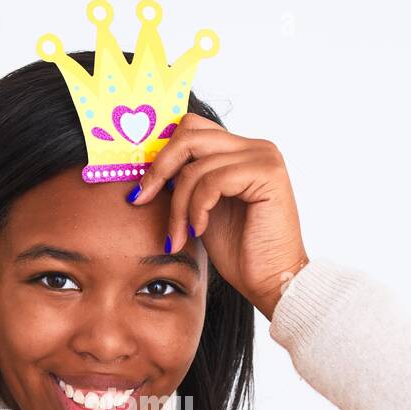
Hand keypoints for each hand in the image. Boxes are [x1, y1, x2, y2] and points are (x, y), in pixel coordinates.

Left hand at [128, 112, 309, 319]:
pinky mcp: (267, 173)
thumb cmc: (239, 252)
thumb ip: (186, 182)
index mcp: (240, 150)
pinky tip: (200, 230)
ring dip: (178, 205)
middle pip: (189, 134)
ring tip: (177, 235)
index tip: (141, 190)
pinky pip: (212, 181)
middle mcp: (254, 146)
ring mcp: (263, 157)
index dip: (161, 155)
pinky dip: (197, 208)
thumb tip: (148, 168)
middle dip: (159, 170)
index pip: (191, 129)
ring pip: (196, 165)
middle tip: (142, 200)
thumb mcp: (201, 208)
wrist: (269, 281)